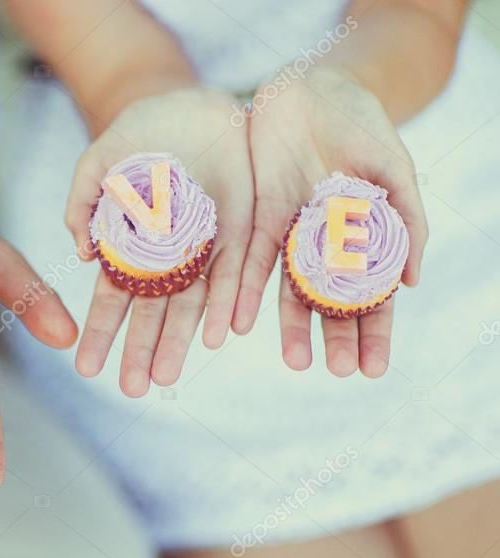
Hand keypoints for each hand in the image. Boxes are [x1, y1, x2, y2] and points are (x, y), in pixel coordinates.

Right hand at [66, 88, 253, 394]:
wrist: (191, 104)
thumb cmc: (139, 134)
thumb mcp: (99, 161)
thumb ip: (82, 201)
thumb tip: (82, 253)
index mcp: (130, 247)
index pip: (113, 298)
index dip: (100, 332)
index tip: (84, 367)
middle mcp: (168, 258)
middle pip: (152, 313)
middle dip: (140, 352)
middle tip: (129, 390)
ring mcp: (204, 248)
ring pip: (194, 304)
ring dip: (180, 341)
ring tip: (164, 378)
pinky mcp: (240, 230)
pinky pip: (236, 271)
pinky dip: (229, 301)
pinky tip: (222, 334)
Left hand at [237, 67, 427, 376]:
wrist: (313, 89)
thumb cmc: (361, 125)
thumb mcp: (393, 169)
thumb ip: (406, 220)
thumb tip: (413, 281)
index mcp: (365, 236)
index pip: (372, 295)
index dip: (374, 331)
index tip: (374, 368)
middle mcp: (325, 244)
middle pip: (330, 301)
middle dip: (334, 336)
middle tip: (334, 371)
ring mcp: (290, 233)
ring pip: (289, 290)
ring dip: (290, 327)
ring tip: (296, 361)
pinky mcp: (256, 217)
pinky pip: (250, 260)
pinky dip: (245, 291)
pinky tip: (240, 323)